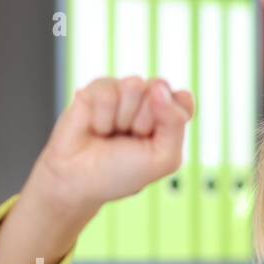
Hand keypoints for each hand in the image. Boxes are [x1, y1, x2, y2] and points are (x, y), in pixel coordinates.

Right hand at [30, 76, 194, 215]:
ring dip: (123, 117)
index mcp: (169, 118)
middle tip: (131, 138)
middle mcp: (147, 101)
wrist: (80, 179)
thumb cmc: (124, 172)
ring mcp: (122, 93)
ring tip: (114, 133)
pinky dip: (102, 116)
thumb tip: (159, 87)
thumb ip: (175, 123)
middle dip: (146, 120)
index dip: (171, 118)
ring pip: (134, 84)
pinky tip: (97, 128)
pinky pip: (107, 91)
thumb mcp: (164, 158)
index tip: (156, 139)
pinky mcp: (97, 89)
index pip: (183, 99)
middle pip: (160, 88)